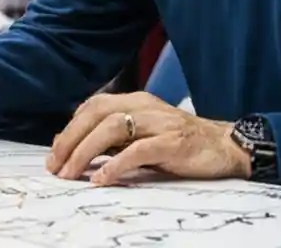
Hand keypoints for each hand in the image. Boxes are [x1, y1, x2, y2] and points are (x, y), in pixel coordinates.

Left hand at [45, 92, 250, 185]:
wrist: (226, 146)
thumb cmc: (180, 143)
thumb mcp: (142, 134)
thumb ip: (112, 137)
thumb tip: (70, 145)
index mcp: (135, 101)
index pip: (93, 106)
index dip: (70, 128)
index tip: (54, 153)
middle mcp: (144, 106)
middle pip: (97, 113)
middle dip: (70, 139)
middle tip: (55, 166)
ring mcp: (159, 123)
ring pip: (112, 128)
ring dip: (86, 151)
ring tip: (70, 174)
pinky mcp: (173, 142)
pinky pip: (139, 150)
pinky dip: (117, 164)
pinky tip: (102, 179)